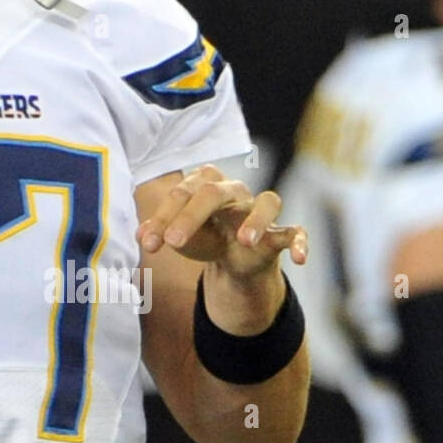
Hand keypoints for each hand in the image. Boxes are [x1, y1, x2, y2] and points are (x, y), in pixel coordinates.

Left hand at [137, 164, 307, 279]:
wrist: (233, 258)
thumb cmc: (202, 235)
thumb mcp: (177, 235)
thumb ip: (158, 233)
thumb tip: (141, 237)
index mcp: (204, 184)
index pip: (182, 193)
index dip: (163, 218)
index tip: (149, 243)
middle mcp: (234, 190)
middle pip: (215, 191)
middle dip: (191, 216)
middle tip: (173, 243)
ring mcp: (259, 209)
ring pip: (266, 201)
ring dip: (256, 219)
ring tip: (244, 240)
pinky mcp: (280, 232)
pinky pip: (295, 231)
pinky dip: (301, 241)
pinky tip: (300, 258)